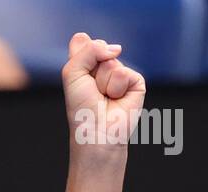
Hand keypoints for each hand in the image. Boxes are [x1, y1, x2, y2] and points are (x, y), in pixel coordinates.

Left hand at [62, 32, 145, 148]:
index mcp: (85, 66)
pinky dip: (117, 87)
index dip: (80, 54)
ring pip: (111, 61)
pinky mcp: (135, 82)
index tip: (78, 77)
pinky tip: (116, 100)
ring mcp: (119, 74)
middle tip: (92, 91)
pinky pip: (124, 72)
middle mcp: (102, 68)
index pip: (83, 42)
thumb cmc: (82, 110)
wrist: (97, 133)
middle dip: (92, 69)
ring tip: (104, 98)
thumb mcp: (72, 72)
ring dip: (103, 81)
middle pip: (99, 47)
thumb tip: (117, 48)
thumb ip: (88, 49)